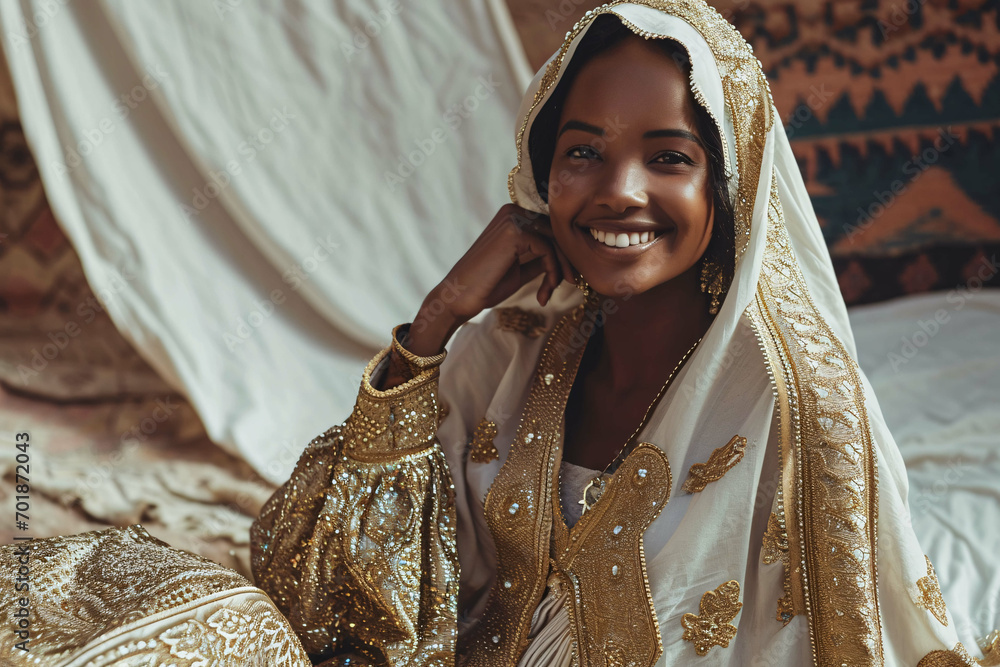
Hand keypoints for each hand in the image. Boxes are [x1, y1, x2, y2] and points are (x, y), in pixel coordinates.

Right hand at [407, 204, 575, 355]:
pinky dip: (552, 272)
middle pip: (557, 232)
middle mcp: (513, 210)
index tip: (566, 278)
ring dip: (560, 269)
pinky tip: (543, 292)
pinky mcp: (515, 231)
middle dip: (566, 260)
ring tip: (549, 292)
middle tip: (568, 284)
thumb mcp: (521, 267)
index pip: (551, 228)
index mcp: (512, 216)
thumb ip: (540, 257)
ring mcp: (513, 218)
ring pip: (556, 240)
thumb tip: (566, 256)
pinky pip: (548, 249)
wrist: (459, 297)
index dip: (563, 253)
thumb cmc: (487, 284)